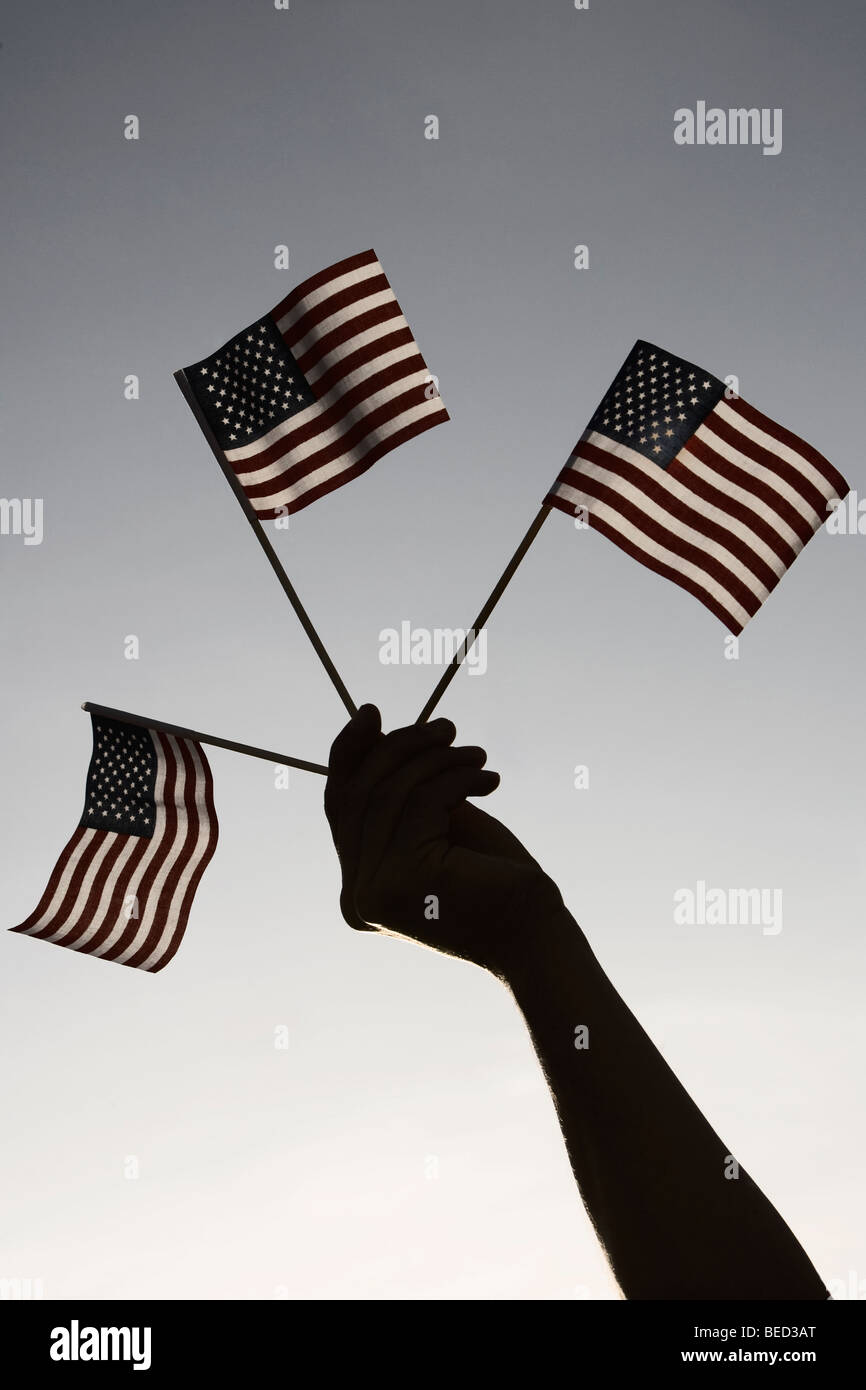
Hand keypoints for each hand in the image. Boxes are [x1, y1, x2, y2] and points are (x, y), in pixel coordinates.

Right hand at [324, 705, 562, 975]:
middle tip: (448, 728)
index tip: (371, 712)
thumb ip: (404, 791)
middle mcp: (356, 895)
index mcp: (360, 888)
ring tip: (478, 756)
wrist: (538, 935)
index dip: (349, 754)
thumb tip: (373, 730)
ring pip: (390, 793)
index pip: (340, 807)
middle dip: (402, 747)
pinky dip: (456, 779)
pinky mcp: (402, 878)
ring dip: (438, 760)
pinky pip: (421, 801)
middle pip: (359, 794)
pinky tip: (489, 781)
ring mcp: (373, 891)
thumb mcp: (441, 825)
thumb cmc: (497, 881)